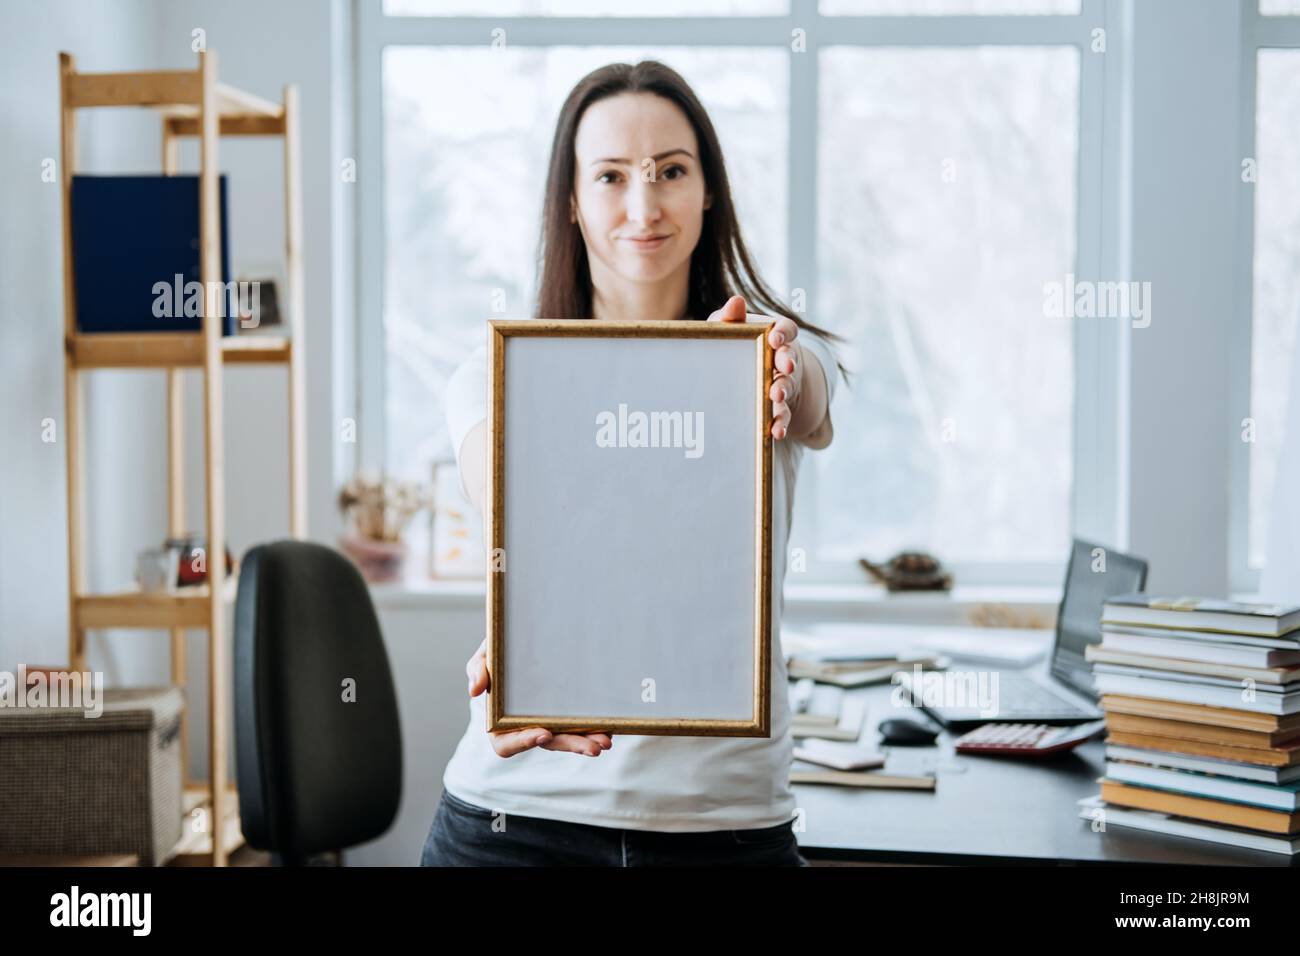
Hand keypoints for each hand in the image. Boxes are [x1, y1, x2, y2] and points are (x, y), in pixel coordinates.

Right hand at [466, 638, 613, 757]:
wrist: (524, 637)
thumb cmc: (500, 651)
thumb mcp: (485, 654)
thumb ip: (478, 669)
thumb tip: (475, 691)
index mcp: (499, 719)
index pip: (506, 743)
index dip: (523, 742)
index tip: (544, 733)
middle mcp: (525, 725)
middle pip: (546, 743)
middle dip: (571, 746)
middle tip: (594, 747)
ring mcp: (547, 719)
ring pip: (567, 738)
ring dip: (587, 741)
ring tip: (606, 740)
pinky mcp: (565, 711)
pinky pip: (579, 724)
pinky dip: (594, 727)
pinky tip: (610, 725)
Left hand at [706, 294, 800, 440]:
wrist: (744, 377)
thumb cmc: (738, 345)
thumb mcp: (731, 330)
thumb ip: (731, 317)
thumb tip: (735, 302)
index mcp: (775, 336)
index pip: (787, 329)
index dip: (784, 333)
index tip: (776, 337)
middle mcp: (784, 360)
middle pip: (790, 358)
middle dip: (788, 362)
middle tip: (784, 366)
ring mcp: (783, 384)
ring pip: (787, 388)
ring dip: (784, 391)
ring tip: (777, 396)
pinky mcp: (778, 408)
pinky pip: (782, 415)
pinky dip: (780, 423)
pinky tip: (776, 431)